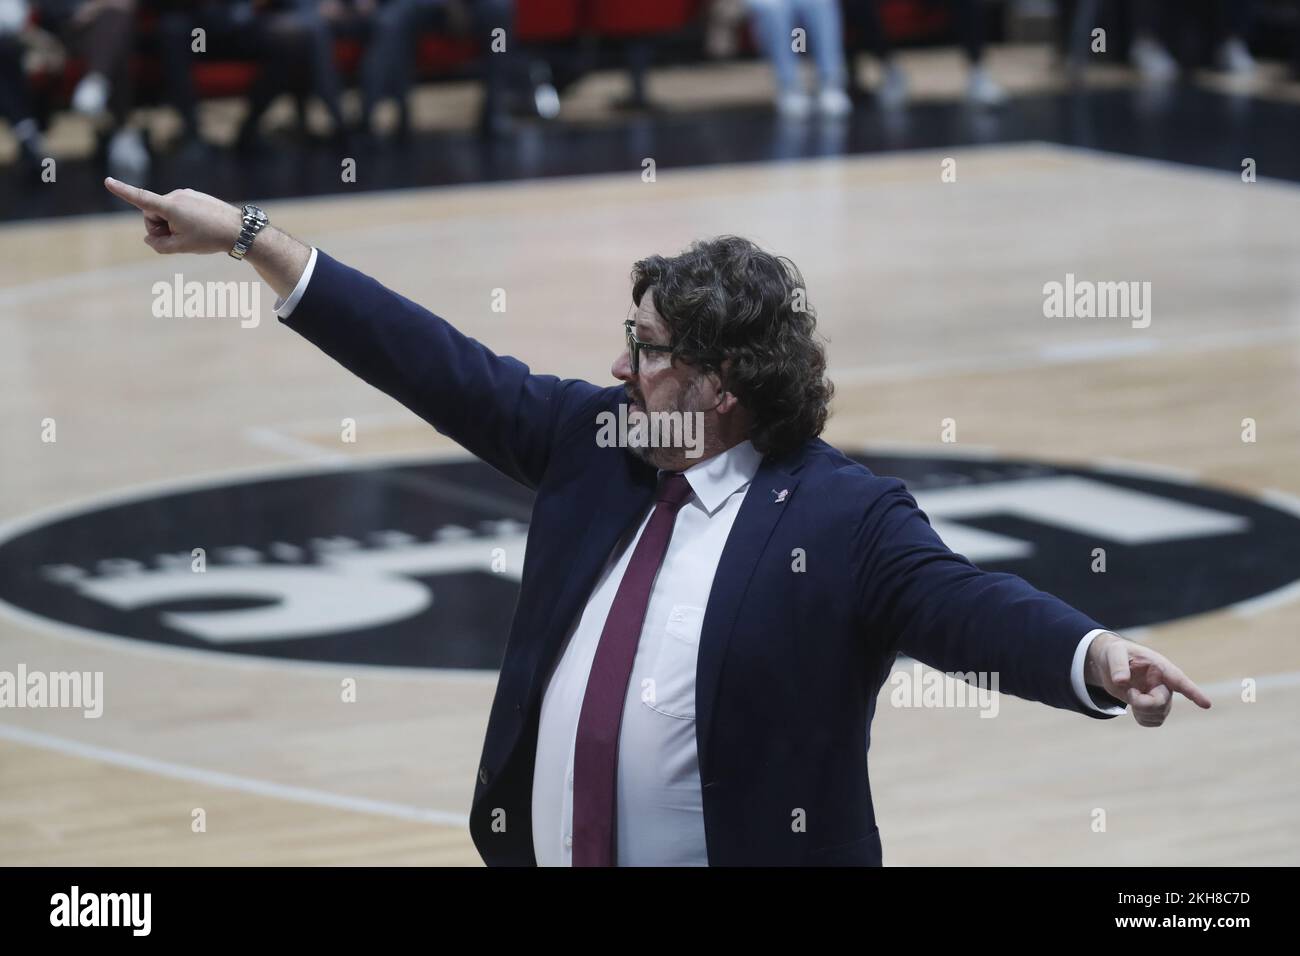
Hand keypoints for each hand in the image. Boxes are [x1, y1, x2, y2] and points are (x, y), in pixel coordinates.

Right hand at [104, 178, 242, 255]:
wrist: (239, 229)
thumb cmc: (210, 239)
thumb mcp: (181, 247)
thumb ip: (159, 245)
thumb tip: (149, 238)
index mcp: (170, 207)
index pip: (141, 199)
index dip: (122, 191)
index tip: (107, 181)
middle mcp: (176, 196)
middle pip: (152, 213)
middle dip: (158, 227)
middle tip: (178, 238)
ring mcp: (186, 194)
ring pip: (166, 212)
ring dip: (171, 224)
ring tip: (193, 232)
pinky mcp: (194, 196)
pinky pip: (178, 209)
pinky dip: (182, 219)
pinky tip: (199, 227)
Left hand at [1086, 632, 1211, 726]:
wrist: (1109, 663)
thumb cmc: (1115, 653)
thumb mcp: (1114, 653)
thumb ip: (1118, 665)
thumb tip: (1120, 681)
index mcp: (1159, 667)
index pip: (1179, 681)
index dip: (1193, 693)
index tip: (1207, 704)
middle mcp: (1165, 683)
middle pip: (1161, 703)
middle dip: (1142, 702)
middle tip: (1128, 691)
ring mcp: (1161, 695)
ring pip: (1159, 716)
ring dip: (1141, 711)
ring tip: (1130, 693)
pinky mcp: (1155, 706)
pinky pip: (1154, 722)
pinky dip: (1142, 719)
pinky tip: (1134, 707)